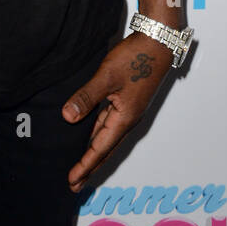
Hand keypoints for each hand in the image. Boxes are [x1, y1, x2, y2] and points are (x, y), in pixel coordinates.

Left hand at [62, 34, 174, 191]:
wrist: (158, 42)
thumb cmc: (136, 57)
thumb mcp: (107, 76)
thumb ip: (87, 97)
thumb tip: (68, 117)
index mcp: (124, 118)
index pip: (100, 148)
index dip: (85, 165)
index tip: (72, 180)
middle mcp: (128, 119)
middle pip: (105, 149)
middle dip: (90, 166)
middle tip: (74, 183)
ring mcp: (128, 110)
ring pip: (107, 136)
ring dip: (94, 151)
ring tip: (81, 164)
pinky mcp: (127, 100)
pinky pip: (109, 122)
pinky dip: (98, 133)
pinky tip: (89, 133)